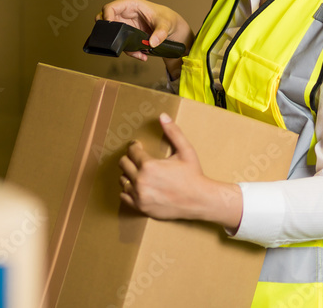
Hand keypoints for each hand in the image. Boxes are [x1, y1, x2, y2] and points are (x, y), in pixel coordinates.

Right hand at [99, 0, 194, 73]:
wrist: (172, 28)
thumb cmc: (167, 19)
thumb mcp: (166, 24)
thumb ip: (160, 33)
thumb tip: (152, 42)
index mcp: (131, 4)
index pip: (110, 7)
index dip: (106, 17)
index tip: (110, 30)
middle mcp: (125, 13)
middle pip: (105, 21)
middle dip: (110, 34)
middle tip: (118, 43)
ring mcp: (124, 24)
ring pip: (112, 35)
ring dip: (122, 46)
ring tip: (139, 53)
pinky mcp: (127, 33)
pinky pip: (121, 42)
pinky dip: (129, 51)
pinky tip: (141, 55)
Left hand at [118, 113, 241, 229]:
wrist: (200, 200)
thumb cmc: (193, 175)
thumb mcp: (185, 150)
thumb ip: (173, 132)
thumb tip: (163, 116)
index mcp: (149, 165)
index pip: (132, 151)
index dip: (135, 146)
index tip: (138, 145)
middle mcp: (141, 181)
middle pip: (123, 164)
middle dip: (129, 158)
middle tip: (137, 158)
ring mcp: (139, 196)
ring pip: (122, 180)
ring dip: (128, 174)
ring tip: (138, 172)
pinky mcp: (141, 207)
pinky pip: (124, 196)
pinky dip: (128, 190)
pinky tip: (137, 186)